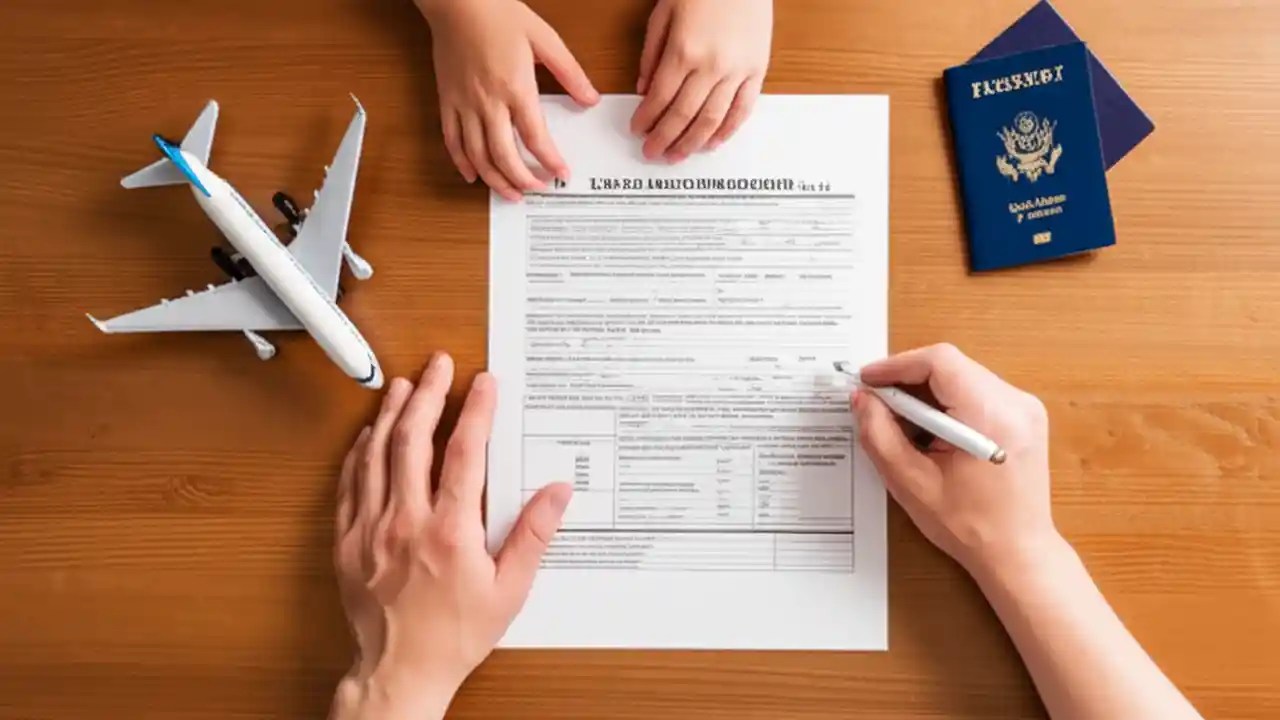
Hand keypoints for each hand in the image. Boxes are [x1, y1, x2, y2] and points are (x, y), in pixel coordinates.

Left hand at [329, 352, 572, 719]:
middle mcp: (405, 523)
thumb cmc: (455, 636)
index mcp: (449, 532)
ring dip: (391, 414)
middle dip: (429, 394)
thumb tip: (556, 493)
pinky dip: (360, 453)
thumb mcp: (510, 590)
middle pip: (414, 440)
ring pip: (377, 455)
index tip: (484, 383)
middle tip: (439, 366)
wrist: (400, 672)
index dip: (475, 410)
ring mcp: (371, 530)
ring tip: (403, 386)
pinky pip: (350, 484)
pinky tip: (369, 435)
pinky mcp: (348, 542)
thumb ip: (532, 535)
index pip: (464, 453)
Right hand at [418, 0, 599, 199]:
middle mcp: (488, 101)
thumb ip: (570, 73)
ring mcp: (464, 104)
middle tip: (537, 190)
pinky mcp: (447, 101)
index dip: (549, 161)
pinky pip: (452, 141)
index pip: (535, 137)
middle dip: (523, 180)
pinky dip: (462, 163)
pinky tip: (474, 176)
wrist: (457, 0)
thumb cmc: (498, 13)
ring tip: (510, 194)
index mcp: (515, 87)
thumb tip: (590, 99)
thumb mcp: (544, 38)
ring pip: (477, 155)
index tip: (561, 173)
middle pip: (504, 155)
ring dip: (495, 180)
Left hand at [630, 0, 771, 161]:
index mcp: (684, 50)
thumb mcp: (664, 11)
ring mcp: (737, 70)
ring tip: (678, 155)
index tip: (637, 130)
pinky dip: (728, 129)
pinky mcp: (758, 69)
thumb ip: (652, 53)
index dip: (646, 119)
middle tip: (652, 152)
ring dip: (692, 142)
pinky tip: (714, 142)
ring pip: (712, 119)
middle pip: (683, 114)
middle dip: (664, 138)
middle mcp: (711, 65)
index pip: (659, 97)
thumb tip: (643, 88)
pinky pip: (743, 108)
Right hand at [851, 344, 1056, 578]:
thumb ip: (879, 434)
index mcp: (991, 417)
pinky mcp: (1024, 415)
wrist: (1017, 552)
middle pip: (950, 365)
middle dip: (908, 378)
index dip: (897, 365)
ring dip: (926, 390)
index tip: (868, 380)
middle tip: (876, 401)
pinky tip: (929, 427)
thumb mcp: (911, 482)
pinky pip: (977, 390)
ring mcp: (1025, 407)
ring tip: (901, 420)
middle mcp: (1016, 403)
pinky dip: (947, 400)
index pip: (939, 362)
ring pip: (962, 375)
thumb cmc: (969, 527)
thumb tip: (862, 399)